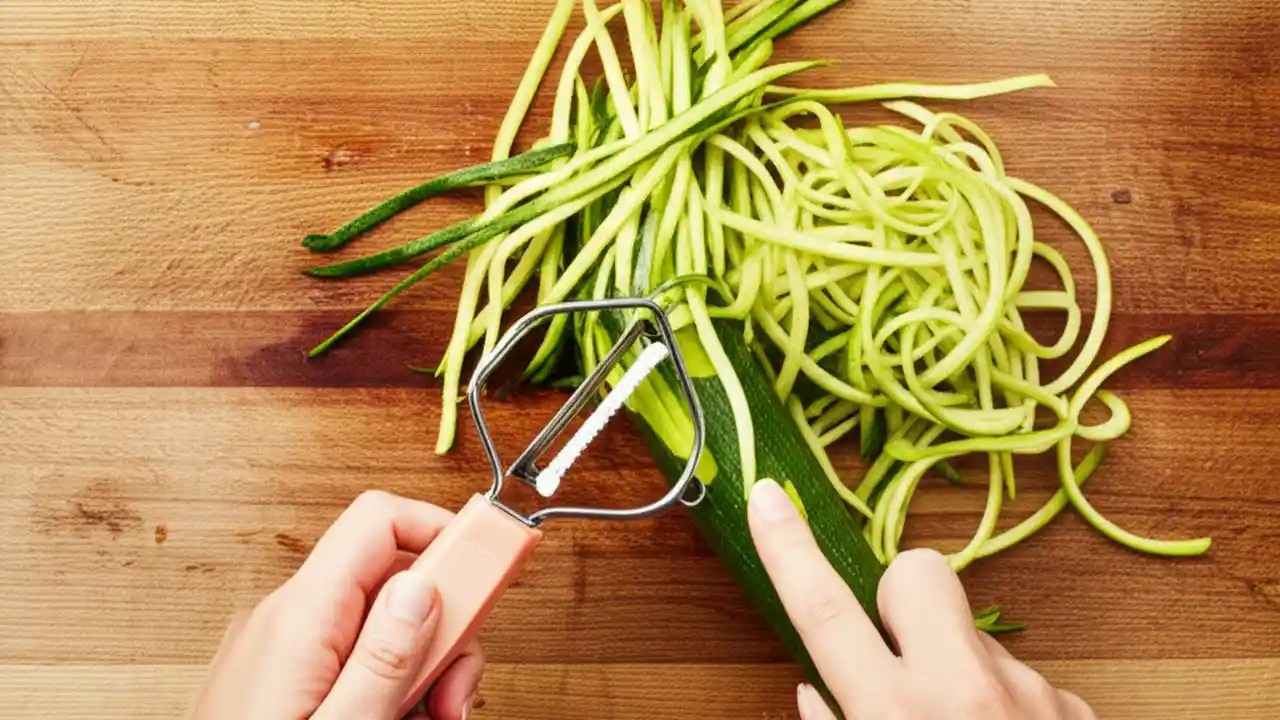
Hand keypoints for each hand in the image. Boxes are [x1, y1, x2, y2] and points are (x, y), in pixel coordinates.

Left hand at [191, 491, 483, 719]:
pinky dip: (389, 688)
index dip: (442, 531)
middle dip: (443, 632)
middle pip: (395, 580)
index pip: (378, 521)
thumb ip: (383, 660)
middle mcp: (288, 620)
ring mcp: (284, 647)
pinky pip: (356, 657)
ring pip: (384, 624)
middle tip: (453, 696)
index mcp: (299, 619)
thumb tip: (421, 587)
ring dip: (423, 671)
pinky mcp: (286, 674)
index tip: (491, 569)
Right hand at [747, 479, 1094, 719]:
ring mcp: (1029, 696)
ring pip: (975, 635)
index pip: (823, 613)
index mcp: (896, 717)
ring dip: (959, 669)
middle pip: (918, 574)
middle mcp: (965, 693)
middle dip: (900, 595)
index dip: (789, 551)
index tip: (769, 497)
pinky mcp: (1076, 710)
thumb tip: (814, 691)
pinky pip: (1022, 680)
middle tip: (900, 652)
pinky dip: (1005, 708)